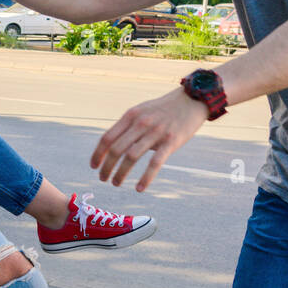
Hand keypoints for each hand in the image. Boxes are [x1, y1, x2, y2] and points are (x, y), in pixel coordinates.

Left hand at [90, 87, 208, 190]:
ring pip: (131, 157)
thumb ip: (128, 125)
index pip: (107, 137)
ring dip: (120, 173)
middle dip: (106, 167)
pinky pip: (155, 163)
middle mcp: (140, 123)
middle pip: (115, 149)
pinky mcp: (171, 142)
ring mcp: (156, 132)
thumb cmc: (164, 108)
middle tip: (103, 179)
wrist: (193, 99)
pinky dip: (145, 178)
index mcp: (131, 116)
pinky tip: (139, 189)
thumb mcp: (142, 111)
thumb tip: (112, 145)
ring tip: (115, 183)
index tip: (93, 166)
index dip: (98, 154)